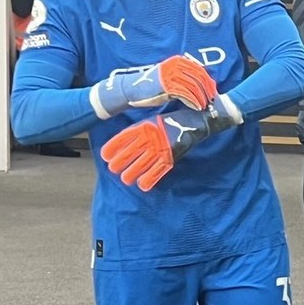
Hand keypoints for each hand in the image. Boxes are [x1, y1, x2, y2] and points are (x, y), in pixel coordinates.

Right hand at [90, 55, 217, 119]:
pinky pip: (186, 94)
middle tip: (211, 101)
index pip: (199, 70)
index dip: (208, 82)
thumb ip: (183, 78)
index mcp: (178, 61)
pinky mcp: (167, 86)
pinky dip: (193, 101)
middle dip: (207, 90)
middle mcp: (175, 65)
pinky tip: (196, 107)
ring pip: (194, 86)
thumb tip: (200, 86)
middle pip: (199, 78)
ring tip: (204, 106)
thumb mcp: (170, 78)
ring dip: (201, 98)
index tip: (213, 92)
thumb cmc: (152, 87)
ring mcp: (171, 75)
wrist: (133, 90)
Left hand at [101, 95, 242, 190]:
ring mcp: (161, 148)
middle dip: (119, 163)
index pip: (124, 138)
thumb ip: (142, 129)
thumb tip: (127, 139)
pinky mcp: (172, 157)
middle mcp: (151, 137)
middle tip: (113, 169)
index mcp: (146, 126)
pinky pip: (157, 171)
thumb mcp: (155, 120)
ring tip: (125, 178)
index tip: (105, 155)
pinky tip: (141, 185)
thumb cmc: (174, 119)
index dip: (113, 148)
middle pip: (129, 153)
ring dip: (131, 173)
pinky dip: (148, 179)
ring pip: (140, 164)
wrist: (198, 120)